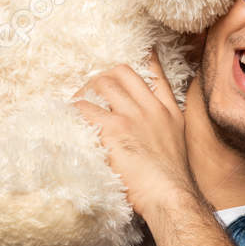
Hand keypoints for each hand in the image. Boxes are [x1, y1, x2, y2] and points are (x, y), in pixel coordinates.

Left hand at [72, 49, 197, 216]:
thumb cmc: (171, 182)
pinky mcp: (113, 129)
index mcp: (169, 112)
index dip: (148, 59)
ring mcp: (132, 116)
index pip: (157, 76)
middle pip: (122, 73)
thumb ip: (165, 132)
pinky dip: (74, 109)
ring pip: (101, 84)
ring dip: (85, 90)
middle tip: (90, 88)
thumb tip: (152, 134)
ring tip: (76, 101)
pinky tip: (68, 115)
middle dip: (103, 76)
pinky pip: (85, 108)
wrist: (171, 195)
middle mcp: (150, 108)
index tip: (143, 49)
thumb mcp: (176, 147)